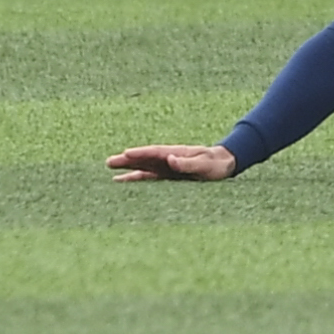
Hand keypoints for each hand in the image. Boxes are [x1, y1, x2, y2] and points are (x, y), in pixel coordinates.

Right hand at [107, 144, 237, 181]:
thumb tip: (170, 159)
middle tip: (109, 162)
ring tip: (110, 168)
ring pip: (144, 166)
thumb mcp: (204, 164)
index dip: (140, 153)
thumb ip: (187, 163)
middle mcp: (168, 158)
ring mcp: (166, 166)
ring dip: (128, 167)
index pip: (154, 152)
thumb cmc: (215, 164)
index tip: (126, 153)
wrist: (224, 164)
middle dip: (127, 160)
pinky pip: (150, 176)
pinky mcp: (168, 175)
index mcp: (175, 152)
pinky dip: (137, 177)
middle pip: (144, 158)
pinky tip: (125, 180)